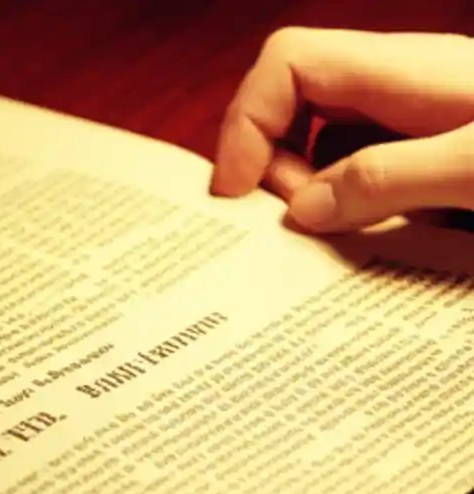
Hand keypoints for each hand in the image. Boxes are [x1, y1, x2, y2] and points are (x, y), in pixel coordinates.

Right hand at [211, 27, 473, 231]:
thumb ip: (389, 180)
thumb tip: (305, 208)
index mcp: (411, 71)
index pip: (289, 63)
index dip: (247, 121)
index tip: (237, 190)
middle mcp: (410, 84)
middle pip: (295, 100)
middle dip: (274, 164)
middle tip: (297, 225)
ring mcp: (427, 117)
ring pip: (329, 139)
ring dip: (311, 190)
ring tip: (337, 240)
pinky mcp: (441, 153)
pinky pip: (370, 170)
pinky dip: (354, 207)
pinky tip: (380, 245)